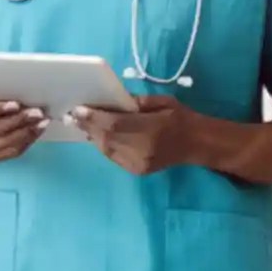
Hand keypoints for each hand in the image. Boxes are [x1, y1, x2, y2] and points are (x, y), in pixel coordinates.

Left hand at [71, 96, 195, 174]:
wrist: (198, 144)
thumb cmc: (180, 117)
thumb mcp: (161, 101)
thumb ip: (135, 101)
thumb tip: (110, 99)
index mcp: (151, 129)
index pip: (114, 124)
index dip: (94, 117)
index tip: (78, 109)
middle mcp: (143, 149)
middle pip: (106, 138)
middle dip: (88, 126)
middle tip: (73, 115)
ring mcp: (139, 163)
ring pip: (106, 149)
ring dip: (92, 135)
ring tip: (82, 123)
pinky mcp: (137, 170)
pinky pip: (112, 157)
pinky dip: (102, 145)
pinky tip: (97, 135)